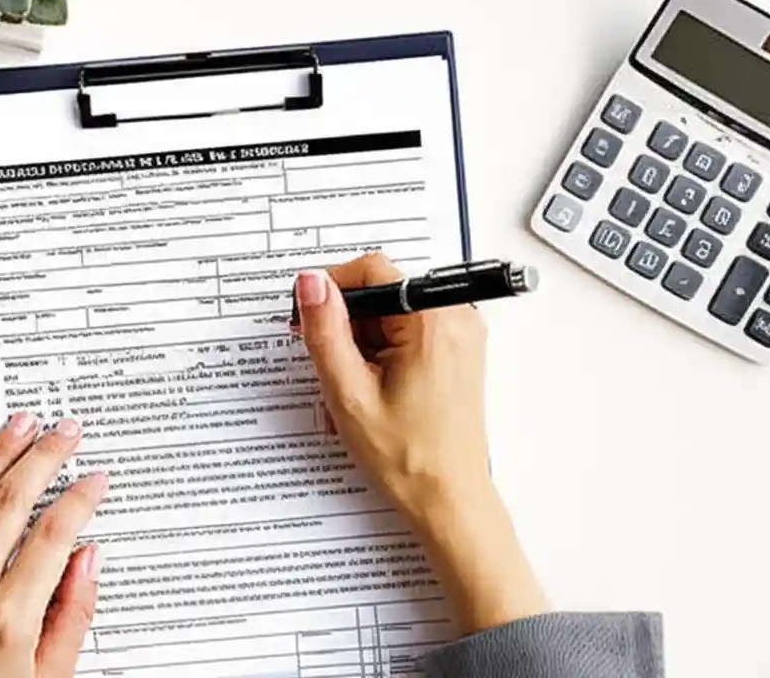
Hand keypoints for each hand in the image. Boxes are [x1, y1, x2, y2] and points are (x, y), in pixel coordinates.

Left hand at [0, 415, 108, 677]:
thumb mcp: (50, 677)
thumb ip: (72, 615)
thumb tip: (87, 560)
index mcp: (9, 618)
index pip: (54, 534)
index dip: (80, 499)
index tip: (95, 481)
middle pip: (11, 501)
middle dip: (44, 456)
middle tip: (65, 431)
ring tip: (19, 425)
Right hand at [294, 253, 548, 632]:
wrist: (449, 499)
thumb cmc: (407, 457)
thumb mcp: (349, 391)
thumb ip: (325, 330)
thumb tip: (310, 284)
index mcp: (433, 320)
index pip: (371, 269)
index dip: (332, 290)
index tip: (309, 320)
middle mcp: (456, 319)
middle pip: (383, 291)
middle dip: (348, 326)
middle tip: (331, 367)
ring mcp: (460, 336)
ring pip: (392, 315)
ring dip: (362, 346)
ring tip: (352, 391)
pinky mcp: (456, 353)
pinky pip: (409, 334)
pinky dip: (382, 356)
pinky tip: (372, 392)